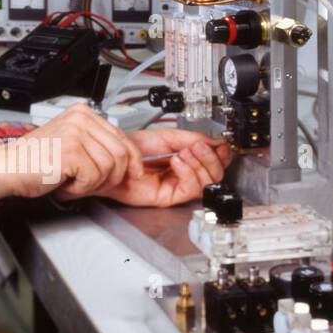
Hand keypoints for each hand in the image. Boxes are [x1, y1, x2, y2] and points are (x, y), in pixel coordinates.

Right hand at [0, 102, 143, 209]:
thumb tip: (128, 160)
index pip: (123, 137)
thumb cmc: (34, 161)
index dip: (131, 160)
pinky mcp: (71, 151)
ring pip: (110, 167)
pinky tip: (64, 183)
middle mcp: (81, 118)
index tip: (133, 172)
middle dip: (112, 176)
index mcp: (83, 113)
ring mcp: (76, 133)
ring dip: (92, 183)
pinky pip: (94, 177)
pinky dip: (80, 188)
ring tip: (71, 181)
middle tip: (89, 183)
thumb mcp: (71, 145)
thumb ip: (96, 146)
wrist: (7, 169)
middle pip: (122, 153)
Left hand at [95, 128, 231, 207]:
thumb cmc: (130, 147)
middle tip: (201, 147)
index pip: (213, 161)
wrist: (112, 156)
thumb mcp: (166, 136)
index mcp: (185, 158)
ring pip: (206, 184)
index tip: (220, 144)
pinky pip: (189, 189)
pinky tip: (177, 162)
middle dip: (212, 159)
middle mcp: (183, 174)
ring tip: (185, 153)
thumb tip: (214, 141)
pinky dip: (188, 173)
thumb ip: (190, 138)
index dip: (220, 154)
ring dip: (200, 165)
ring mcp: (176, 186)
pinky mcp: (167, 196)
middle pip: (215, 174)